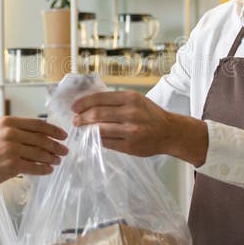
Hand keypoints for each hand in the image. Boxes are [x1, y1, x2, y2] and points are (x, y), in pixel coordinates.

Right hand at [0, 115, 67, 193]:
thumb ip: (12, 132)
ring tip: (57, 161)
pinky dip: (44, 169)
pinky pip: (35, 167)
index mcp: (7, 122)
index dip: (53, 130)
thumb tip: (35, 137)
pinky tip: (48, 170)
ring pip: (40, 153)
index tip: (63, 135)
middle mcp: (10, 132)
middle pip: (42, 139)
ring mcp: (12, 148)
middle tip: (64, 151)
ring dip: (52, 158)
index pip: (37, 124)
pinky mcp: (12, 165)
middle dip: (56, 146)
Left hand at [72, 90, 208, 164]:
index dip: (83, 103)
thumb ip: (116, 101)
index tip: (74, 107)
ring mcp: (131, 131)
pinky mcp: (130, 146)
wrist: (169, 132)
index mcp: (131, 98)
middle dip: (81, 117)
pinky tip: (93, 138)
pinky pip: (106, 143)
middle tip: (75, 120)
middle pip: (97, 114)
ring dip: (86, 130)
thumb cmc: (150, 114)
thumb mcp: (136, 100)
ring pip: (99, 130)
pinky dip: (96, 140)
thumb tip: (89, 102)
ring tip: (81, 128)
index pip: (99, 98)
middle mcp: (131, 113)